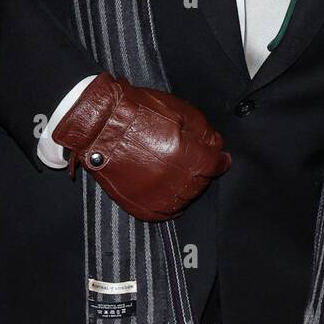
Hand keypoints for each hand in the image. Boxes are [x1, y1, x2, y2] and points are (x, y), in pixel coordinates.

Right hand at [54, 72, 229, 221]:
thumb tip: (217, 146)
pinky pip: (162, 213)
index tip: (223, 159)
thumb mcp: (178, 110)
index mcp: (184, 155)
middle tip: (201, 164)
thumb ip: (203, 130)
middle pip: (200, 184)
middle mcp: (171, 179)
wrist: (100, 124)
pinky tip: (172, 196)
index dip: (221, 161)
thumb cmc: (137, 111)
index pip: (213, 165)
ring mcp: (153, 193)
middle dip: (204, 173)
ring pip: (183, 199)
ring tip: (185, 176)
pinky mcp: (137, 203)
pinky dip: (171, 206)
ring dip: (189, 188)